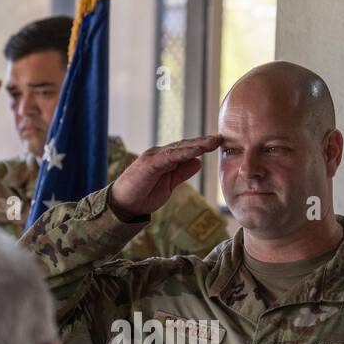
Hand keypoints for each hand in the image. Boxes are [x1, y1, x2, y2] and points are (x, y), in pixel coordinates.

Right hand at [107, 135, 222, 220]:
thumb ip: (181, 173)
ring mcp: (154, 157)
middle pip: (185, 146)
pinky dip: (183, 153)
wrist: (123, 205)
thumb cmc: (143, 195)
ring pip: (179, 149)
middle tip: (220, 138)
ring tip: (212, 142)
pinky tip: (195, 152)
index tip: (218, 143)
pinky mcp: (149, 164)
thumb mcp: (169, 185)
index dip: (202, 146)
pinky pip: (169, 157)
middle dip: (203, 142)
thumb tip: (198, 162)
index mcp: (165, 159)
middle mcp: (160, 155)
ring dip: (197, 145)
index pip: (187, 150)